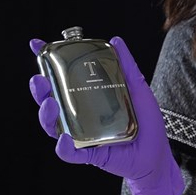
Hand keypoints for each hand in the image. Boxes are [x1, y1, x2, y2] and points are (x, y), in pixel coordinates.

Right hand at [29, 36, 183, 194]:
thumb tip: (116, 40)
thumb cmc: (147, 122)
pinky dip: (63, 147)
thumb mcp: (138, 90)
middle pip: (50, 100)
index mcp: (87, 97)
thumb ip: (127, 67)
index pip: (61, 79)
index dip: (46, 63)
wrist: (158, 154)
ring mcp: (81, 134)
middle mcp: (79, 115)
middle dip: (40, 89)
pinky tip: (64, 138)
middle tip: (39, 78)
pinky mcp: (88, 154)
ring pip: (53, 125)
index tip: (37, 45)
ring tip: (50, 103)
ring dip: (47, 114)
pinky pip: (69, 152)